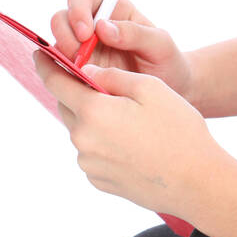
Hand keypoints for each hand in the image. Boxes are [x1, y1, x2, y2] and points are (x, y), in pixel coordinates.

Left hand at [33, 48, 220, 218]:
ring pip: (82, 131)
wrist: (197, 182)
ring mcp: (90, 164)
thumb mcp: (151, 88)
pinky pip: (93, 153)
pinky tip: (132, 143)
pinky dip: (104, 143)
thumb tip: (88, 72)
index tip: (40, 54)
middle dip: (79, 93)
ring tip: (130, 121)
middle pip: (68, 107)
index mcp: (93, 111)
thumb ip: (113, 76)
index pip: (57, 82)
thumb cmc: (179, 131)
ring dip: (95, 120)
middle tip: (101, 85)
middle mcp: (83, 140)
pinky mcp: (99, 181)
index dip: (47, 65)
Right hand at [50, 0, 194, 97]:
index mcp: (111, 9)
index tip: (86, 33)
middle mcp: (91, 26)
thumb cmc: (167, 60)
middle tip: (79, 56)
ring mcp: (82, 50)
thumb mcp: (160, 44)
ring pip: (56, 45)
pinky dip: (63, 76)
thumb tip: (102, 27)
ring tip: (81, 73)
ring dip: (61, 57)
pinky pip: (60, 70)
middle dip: (65, 35)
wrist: (170, 89)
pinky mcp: (78, 72)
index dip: (78, 11)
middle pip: (61, 19)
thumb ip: (135, 32)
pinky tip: (77, 85)